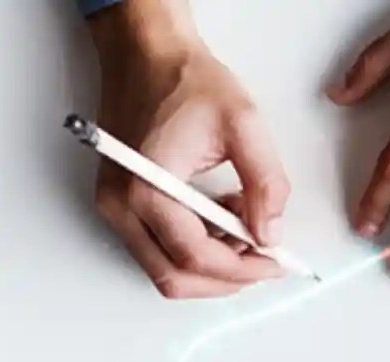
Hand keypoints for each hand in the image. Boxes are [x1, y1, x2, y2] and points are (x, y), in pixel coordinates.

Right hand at [89, 3, 290, 298]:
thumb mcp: (243, 124)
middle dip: (226, 278)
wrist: (147, 54)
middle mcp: (120, 206)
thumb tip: (270, 233)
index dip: (241, 270)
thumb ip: (264, 183)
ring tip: (245, 224)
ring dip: (212, 264)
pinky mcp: (120, 205)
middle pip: (174, 277)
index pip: (195, 257)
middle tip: (265, 260)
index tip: (275, 264)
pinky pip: (158, 249)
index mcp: (146, 187)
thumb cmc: (185, 80)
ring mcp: (115, 209)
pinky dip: (195, 249)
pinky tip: (223, 217)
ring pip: (165, 269)